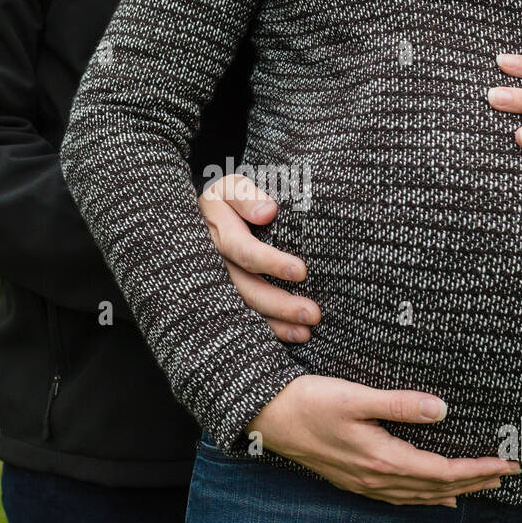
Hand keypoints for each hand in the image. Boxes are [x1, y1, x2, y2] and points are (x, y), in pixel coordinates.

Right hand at [200, 173, 320, 342]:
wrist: (208, 208)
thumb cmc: (229, 196)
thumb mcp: (232, 186)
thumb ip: (247, 196)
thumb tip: (268, 211)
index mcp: (220, 231)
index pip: (243, 250)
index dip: (270, 262)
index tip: (301, 272)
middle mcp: (219, 262)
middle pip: (246, 288)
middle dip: (279, 304)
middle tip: (312, 313)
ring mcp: (225, 281)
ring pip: (247, 307)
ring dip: (277, 323)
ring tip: (306, 333)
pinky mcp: (232, 292)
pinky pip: (249, 315)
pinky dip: (271, 329)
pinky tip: (295, 336)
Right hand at [246, 375, 519, 506]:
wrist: (267, 417)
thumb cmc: (309, 401)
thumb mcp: (355, 397)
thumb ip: (400, 404)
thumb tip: (442, 410)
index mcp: (383, 459)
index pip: (444, 471)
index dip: (479, 468)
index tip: (508, 463)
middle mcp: (377, 478)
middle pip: (438, 487)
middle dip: (477, 480)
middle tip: (510, 473)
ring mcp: (365, 483)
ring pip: (421, 495)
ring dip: (456, 490)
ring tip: (484, 484)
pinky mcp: (354, 480)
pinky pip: (400, 498)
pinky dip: (426, 498)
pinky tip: (436, 498)